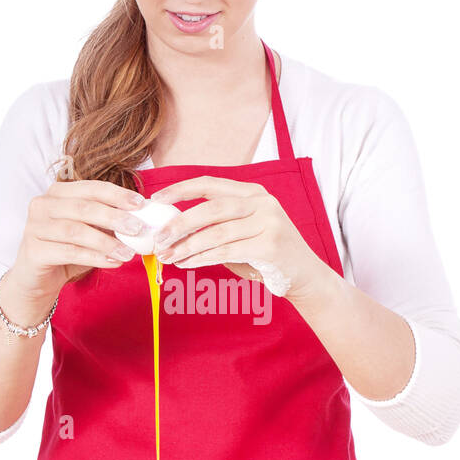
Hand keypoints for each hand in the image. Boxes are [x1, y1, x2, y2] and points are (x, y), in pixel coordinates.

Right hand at [4, 180, 145, 311]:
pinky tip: (113, 262)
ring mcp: (35, 227)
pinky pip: (69, 252)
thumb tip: (141, 218)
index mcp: (57, 193)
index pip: (91, 188)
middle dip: (114, 217)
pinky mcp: (34, 251)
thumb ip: (108, 223)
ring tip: (128, 252)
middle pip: (84, 207)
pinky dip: (94, 257)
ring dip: (107, 242)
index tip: (141, 204)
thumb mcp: (89, 232)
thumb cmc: (66, 250)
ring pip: (77, 231)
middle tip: (138, 228)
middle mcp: (42, 205)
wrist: (37, 279)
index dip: (117, 194)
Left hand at [151, 176, 325, 298]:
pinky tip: (188, 264)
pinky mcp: (271, 246)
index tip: (155, 199)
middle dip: (180, 224)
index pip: (210, 183)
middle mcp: (263, 202)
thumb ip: (215, 225)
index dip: (180, 189)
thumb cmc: (265, 254)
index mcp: (252, 192)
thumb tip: (172, 229)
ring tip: (169, 256)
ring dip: (188, 246)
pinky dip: (203, 258)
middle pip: (211, 208)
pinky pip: (228, 251)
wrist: (304, 275)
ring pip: (217, 232)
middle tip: (159, 238)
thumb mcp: (241, 232)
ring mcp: (269, 223)